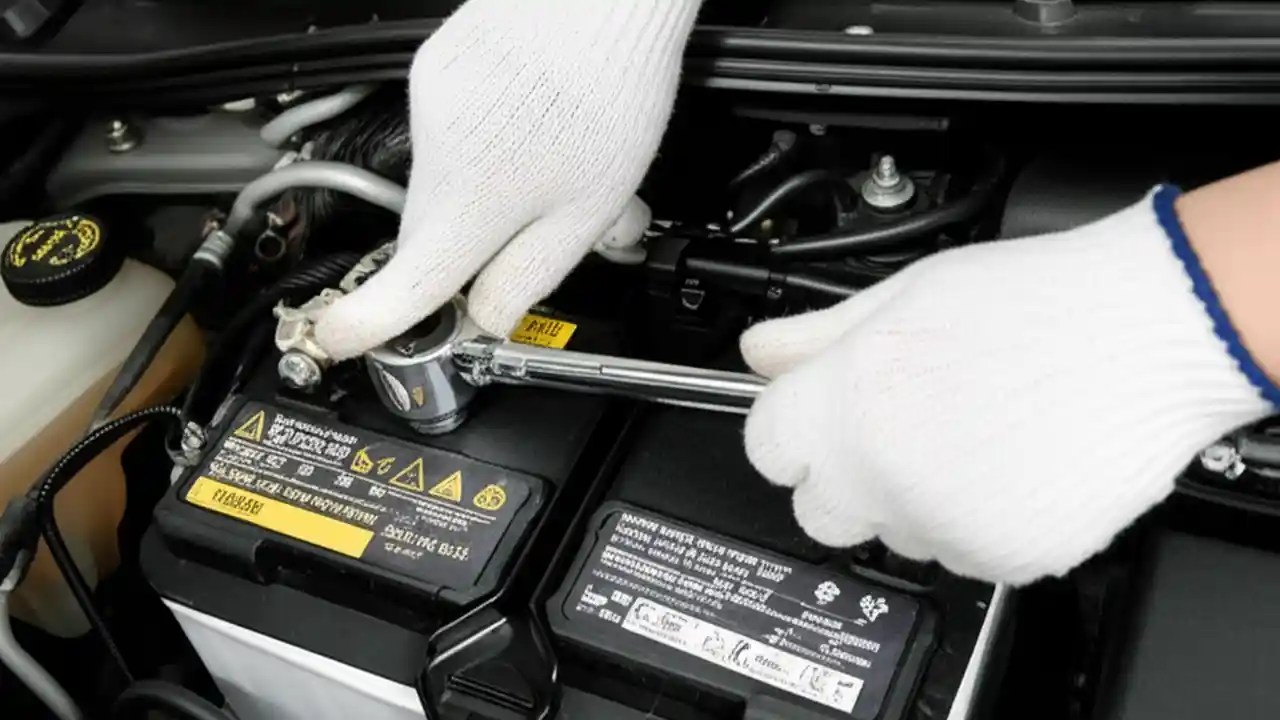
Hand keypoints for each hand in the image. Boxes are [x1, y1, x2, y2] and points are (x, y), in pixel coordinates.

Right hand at [314, 0, 701, 358]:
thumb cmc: (609, 90)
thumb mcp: (588, 212)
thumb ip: (529, 273)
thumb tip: (490, 317)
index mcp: (470, 201)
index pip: (404, 283)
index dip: (368, 322)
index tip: (339, 339)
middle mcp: (436, 151)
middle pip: (429, 231)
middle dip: (465, 249)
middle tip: (527, 235)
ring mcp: (430, 103)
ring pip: (443, 177)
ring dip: (483, 188)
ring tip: (551, 157)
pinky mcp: (438, 68)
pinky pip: (449, 128)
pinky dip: (484, 139)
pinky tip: (533, 119)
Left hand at [740, 190, 1273, 584]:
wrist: (1151, 333)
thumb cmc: (1038, 304)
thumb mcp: (904, 296)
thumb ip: (817, 337)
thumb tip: (761, 353)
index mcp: (851, 404)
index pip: (767, 446)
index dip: (792, 427)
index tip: (815, 418)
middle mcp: (887, 474)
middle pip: (819, 508)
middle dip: (843, 476)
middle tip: (899, 427)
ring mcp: (946, 524)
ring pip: (891, 533)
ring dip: (912, 497)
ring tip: (971, 433)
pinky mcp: (1004, 558)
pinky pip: (959, 553)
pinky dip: (975, 521)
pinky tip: (1007, 463)